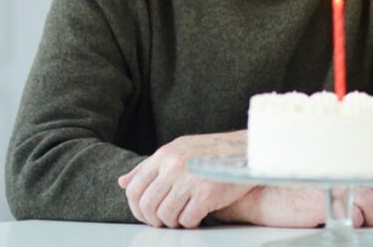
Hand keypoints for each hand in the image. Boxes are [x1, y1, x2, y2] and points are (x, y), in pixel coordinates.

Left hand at [118, 130, 253, 228]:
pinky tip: (197, 216)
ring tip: (183, 217)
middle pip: (147, 206)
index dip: (136, 208)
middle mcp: (173, 166)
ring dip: (173, 223)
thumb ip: (149, 167)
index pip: (134, 189)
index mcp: (164, 155)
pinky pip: (187, 220)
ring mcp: (189, 180)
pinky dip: (190, 223)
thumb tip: (123, 182)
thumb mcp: (178, 150)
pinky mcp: (206, 194)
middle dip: (154, 220)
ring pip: (165, 216)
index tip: (147, 215)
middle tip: (166, 221)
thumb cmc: (213, 151)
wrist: (248, 149)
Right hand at [214, 185, 372, 227]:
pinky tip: (333, 217)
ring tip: (349, 217)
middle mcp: (345, 170)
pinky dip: (352, 223)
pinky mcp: (331, 200)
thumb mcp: (325, 187)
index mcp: (345, 164)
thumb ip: (352, 190)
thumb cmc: (287, 189)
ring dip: (368, 218)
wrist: (256, 190)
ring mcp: (339, 184)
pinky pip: (356, 218)